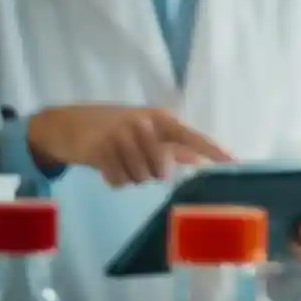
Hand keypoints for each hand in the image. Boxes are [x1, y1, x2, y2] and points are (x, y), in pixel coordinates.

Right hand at [28, 105, 232, 186]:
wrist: (66, 123)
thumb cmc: (113, 126)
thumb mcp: (144, 128)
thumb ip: (170, 144)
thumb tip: (198, 158)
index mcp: (159, 118)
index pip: (191, 136)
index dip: (212, 150)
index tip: (234, 162)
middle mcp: (143, 124)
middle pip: (162, 171)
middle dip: (149, 172)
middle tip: (133, 158)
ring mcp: (121, 136)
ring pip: (141, 178)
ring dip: (130, 176)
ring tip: (117, 158)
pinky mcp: (101, 151)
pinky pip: (119, 182)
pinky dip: (114, 180)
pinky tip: (105, 165)